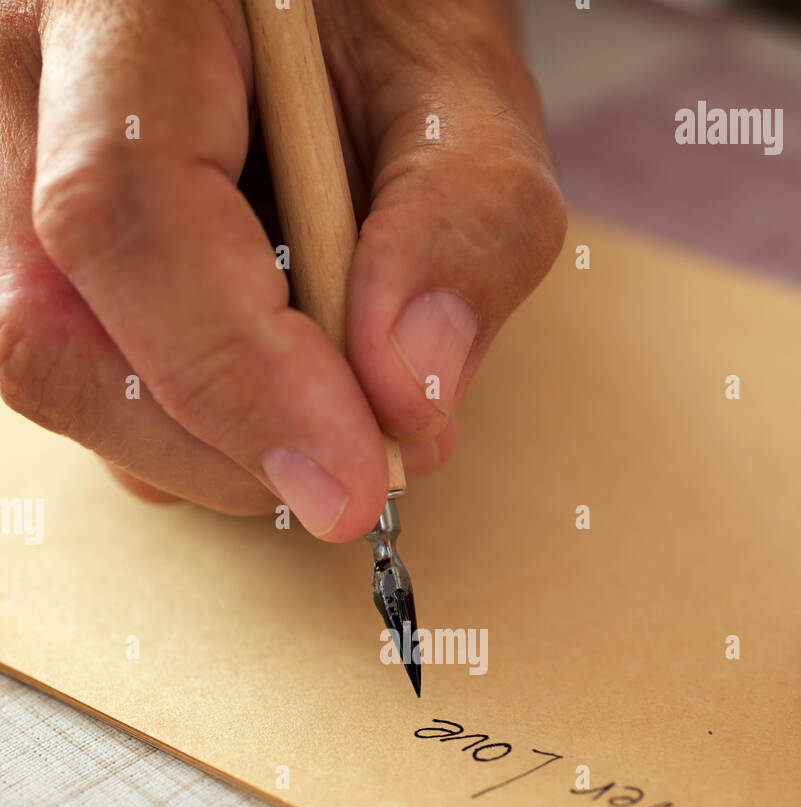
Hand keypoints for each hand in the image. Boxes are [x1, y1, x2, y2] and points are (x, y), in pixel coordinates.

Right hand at [0, 0, 565, 539]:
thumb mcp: (461, 99)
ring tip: (326, 395)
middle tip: (360, 466)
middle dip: (226, 442)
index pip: (123, 208)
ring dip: (211, 442)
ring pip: (60, 379)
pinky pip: (82, 385)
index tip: (351, 475)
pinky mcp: (27, 259)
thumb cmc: (387, 35)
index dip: (238, 372)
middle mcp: (24, 86)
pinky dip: (188, 425)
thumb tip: (408, 400)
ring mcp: (6, 179)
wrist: (323, 17)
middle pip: (58, 331)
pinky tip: (267, 377)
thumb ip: (464, 225)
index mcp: (123, 2)